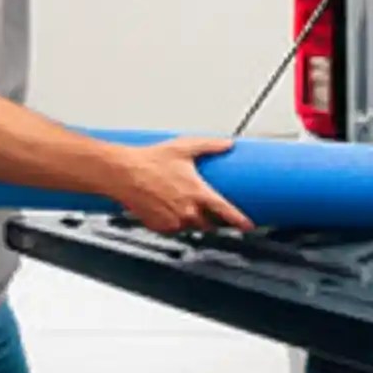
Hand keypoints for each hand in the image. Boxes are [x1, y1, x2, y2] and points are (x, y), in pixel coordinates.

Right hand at [109, 137, 254, 233]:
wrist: (123, 173)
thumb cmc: (151, 161)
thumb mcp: (184, 148)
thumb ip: (210, 146)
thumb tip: (228, 144)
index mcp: (198, 193)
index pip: (226, 212)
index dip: (240, 221)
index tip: (248, 226)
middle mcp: (188, 211)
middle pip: (210, 224)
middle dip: (212, 219)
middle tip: (206, 206)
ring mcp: (173, 222)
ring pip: (191, 227)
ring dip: (192, 220)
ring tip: (181, 202)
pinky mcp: (160, 227)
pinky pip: (174, 229)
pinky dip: (174, 222)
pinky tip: (167, 206)